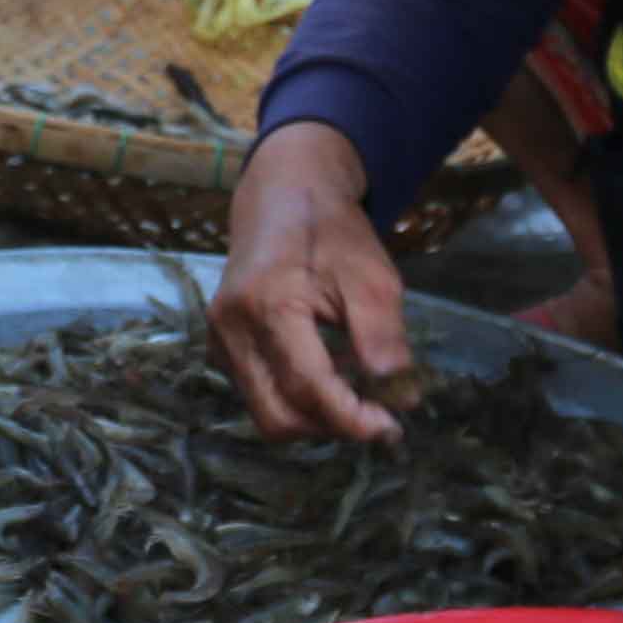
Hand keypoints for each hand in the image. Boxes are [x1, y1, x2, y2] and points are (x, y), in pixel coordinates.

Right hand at [212, 122, 416, 443]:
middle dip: (332, 428)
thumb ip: (383, 338)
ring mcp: (220, 340)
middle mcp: (232, 329)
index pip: (307, 387)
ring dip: (315, 419)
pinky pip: (259, 395)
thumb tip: (403, 400)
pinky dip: (298, 401)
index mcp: (267, 304)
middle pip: (278, 416)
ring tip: (357, 397)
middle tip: (378, 417)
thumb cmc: (331, 230)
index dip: (351, 419)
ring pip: (266, 414)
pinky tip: (330, 379)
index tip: (392, 428)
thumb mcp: (371, 276)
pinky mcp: (222, 346)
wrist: (283, 194)